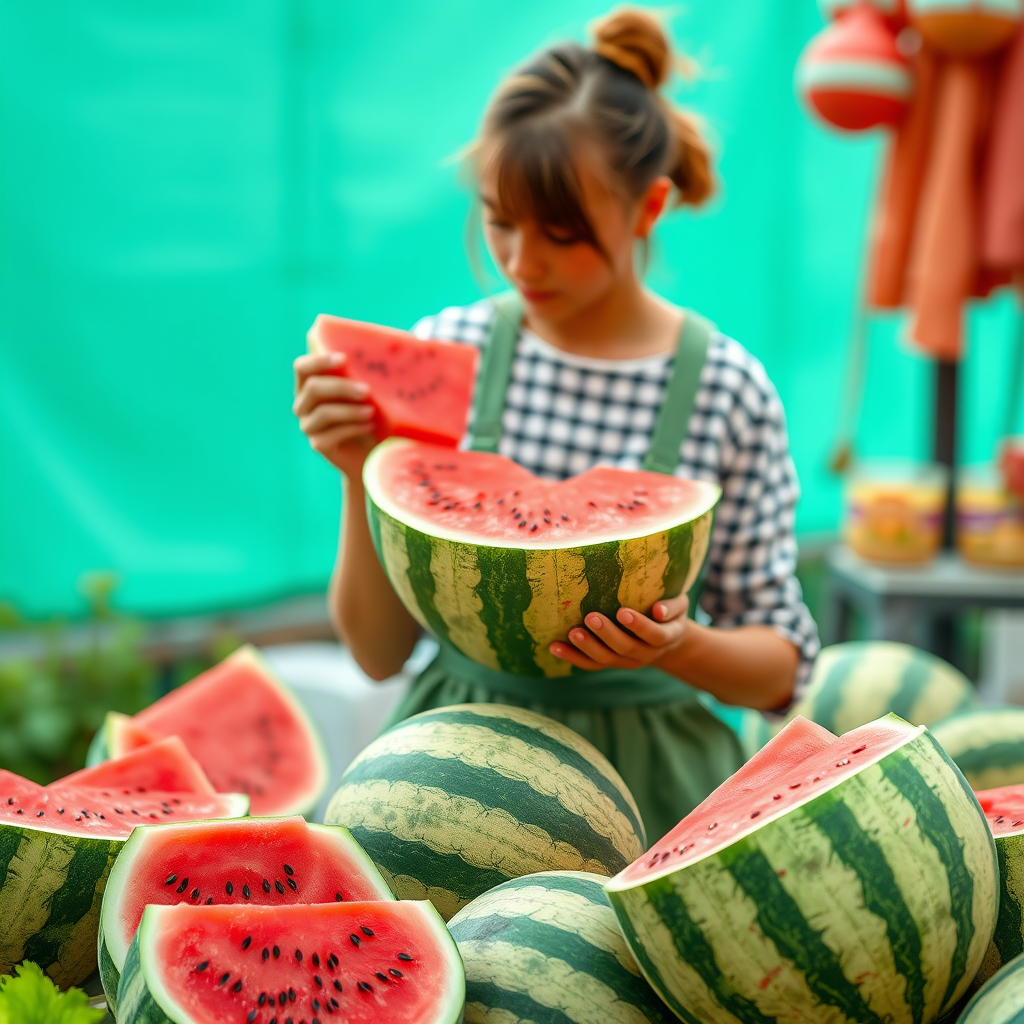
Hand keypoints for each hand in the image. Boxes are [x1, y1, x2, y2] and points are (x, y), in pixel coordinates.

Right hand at [293, 351, 375, 477]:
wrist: (369, 452)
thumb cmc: (367, 414)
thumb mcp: (363, 393)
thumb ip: (360, 376)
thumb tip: (373, 359)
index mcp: (309, 386)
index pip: (302, 368)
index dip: (319, 361)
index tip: (344, 359)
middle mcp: (304, 405)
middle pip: (313, 388)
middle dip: (342, 387)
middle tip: (367, 390)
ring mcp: (308, 426)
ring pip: (323, 413)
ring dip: (350, 410)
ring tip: (372, 411)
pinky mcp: (318, 445)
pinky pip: (332, 434)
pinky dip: (353, 428)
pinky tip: (370, 426)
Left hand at [549, 594, 689, 671]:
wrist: (666, 640)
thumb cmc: (669, 614)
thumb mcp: (681, 606)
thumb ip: (673, 606)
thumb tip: (658, 610)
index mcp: (665, 638)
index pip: (654, 635)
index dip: (640, 626)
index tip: (623, 612)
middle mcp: (645, 653)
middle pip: (626, 648)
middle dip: (607, 634)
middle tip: (591, 617)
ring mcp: (626, 661)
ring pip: (606, 660)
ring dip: (588, 647)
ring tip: (573, 633)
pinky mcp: (610, 662)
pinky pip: (591, 664)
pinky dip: (572, 657)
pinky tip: (554, 647)